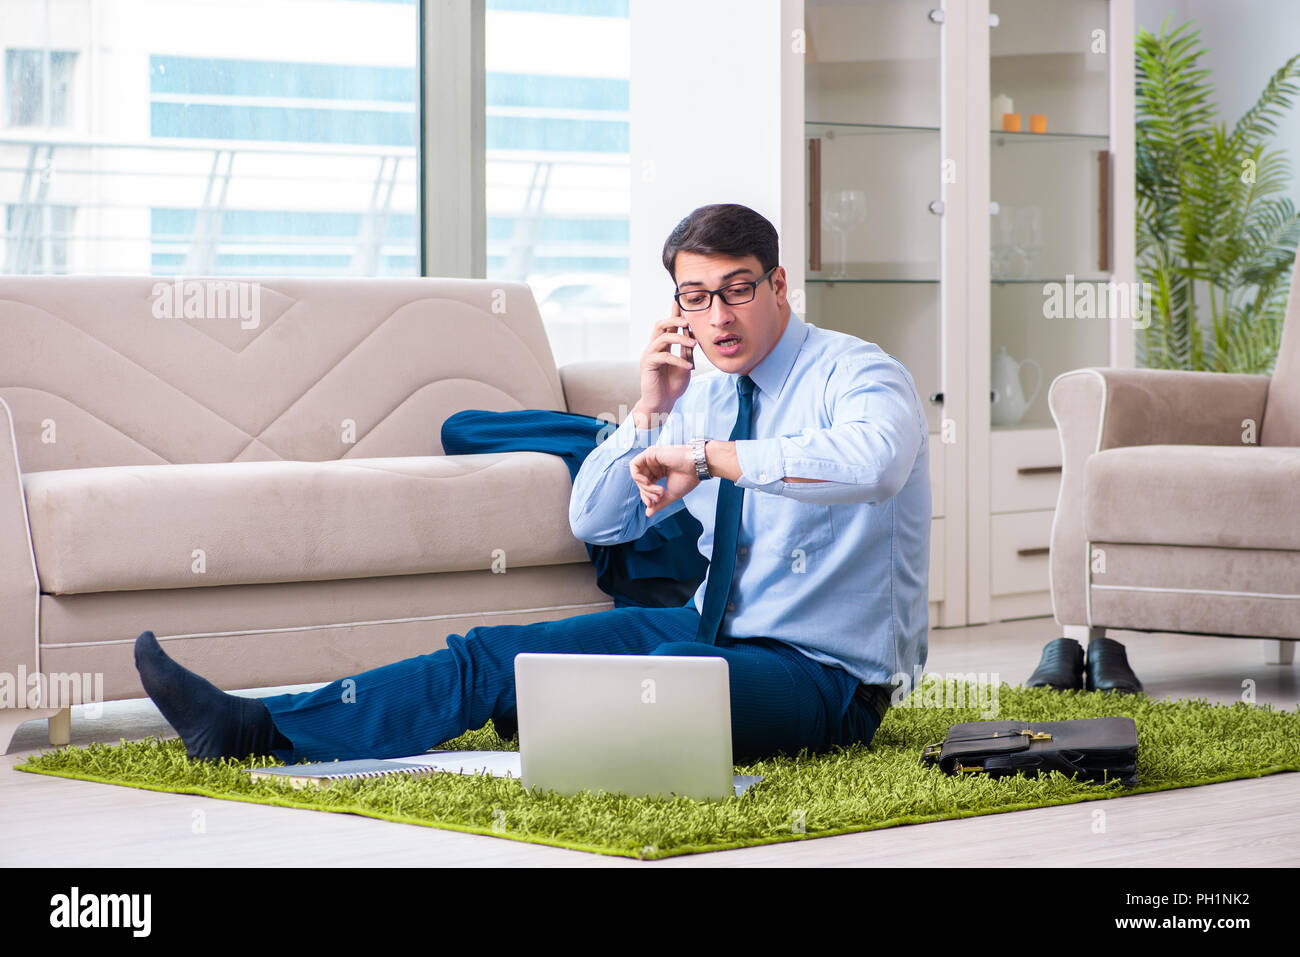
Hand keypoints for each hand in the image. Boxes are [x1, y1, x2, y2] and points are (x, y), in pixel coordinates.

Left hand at [629, 444, 698, 516]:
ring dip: (644, 486)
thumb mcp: (670, 495)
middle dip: (647, 493)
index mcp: (659, 472)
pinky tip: (647, 482)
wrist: (696, 468)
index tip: (653, 504)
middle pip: (640, 482)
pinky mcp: (650, 453)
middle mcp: (654, 465)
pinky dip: (637, 476)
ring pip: (636, 475)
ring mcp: (651, 459)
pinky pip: (634, 465)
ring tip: (658, 491)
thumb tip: (647, 513)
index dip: (646, 497)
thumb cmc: (688, 479)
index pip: (645, 486)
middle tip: (659, 497)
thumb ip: (659, 503)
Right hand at [632, 302, 695, 428]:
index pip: (667, 325)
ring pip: (662, 337)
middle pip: (660, 324)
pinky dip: (678, 360)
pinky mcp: (648, 365)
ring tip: (694, 345)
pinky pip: (664, 356)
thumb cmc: (672, 386)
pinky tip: (689, 367)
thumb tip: (694, 336)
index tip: (679, 301)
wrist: (662, 404)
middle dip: (674, 319)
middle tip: (688, 322)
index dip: (673, 313)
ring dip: (680, 339)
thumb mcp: (684, 365)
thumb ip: (687, 351)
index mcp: (662, 346)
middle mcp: (653, 347)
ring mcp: (649, 355)